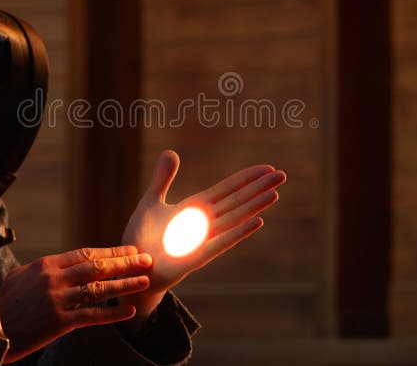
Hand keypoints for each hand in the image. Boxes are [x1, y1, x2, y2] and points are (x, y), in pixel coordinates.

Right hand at [0, 246, 153, 362]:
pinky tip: (130, 310)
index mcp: (47, 265)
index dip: (110, 252)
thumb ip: (45, 269)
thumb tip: (64, 264)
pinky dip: (113, 312)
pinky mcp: (59, 321)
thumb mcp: (21, 276)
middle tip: (146, 259)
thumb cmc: (3, 304)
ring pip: (99, 288)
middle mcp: (55, 279)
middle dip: (125, 263)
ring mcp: (58, 299)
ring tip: (145, 281)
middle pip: (97, 266)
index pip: (86, 254)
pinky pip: (92, 315)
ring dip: (125, 284)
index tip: (129, 251)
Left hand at [119, 150, 284, 330]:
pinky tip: (256, 221)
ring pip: (234, 218)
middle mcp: (204, 222)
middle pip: (237, 200)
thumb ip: (162, 178)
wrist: (134, 265)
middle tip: (282, 175)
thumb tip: (171, 151)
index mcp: (195, 207)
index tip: (267, 168)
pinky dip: (238, 232)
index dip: (247, 178)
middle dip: (258, 187)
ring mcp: (202, 239)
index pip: (227, 189)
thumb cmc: (143, 236)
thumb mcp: (151, 200)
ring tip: (274, 194)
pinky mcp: (195, 257)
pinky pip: (220, 242)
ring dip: (254, 206)